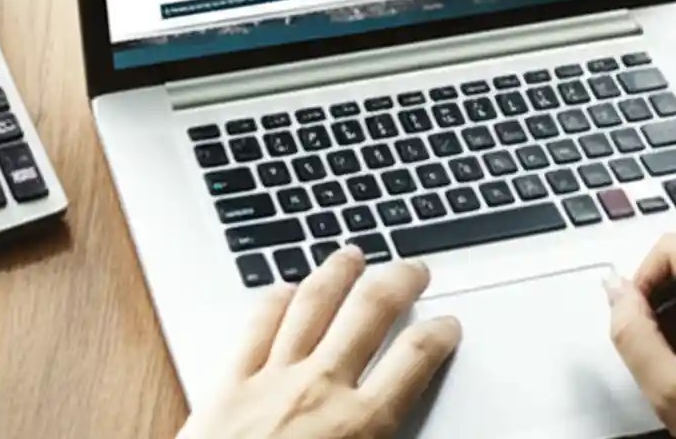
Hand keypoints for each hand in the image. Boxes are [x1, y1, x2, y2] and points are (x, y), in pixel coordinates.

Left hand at [178, 246, 460, 438]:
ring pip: (313, 304)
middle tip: (413, 269)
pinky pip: (257, 325)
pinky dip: (276, 299)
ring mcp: (272, 379)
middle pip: (370, 311)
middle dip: (399, 281)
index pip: (414, 358)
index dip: (438, 333)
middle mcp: (320, 390)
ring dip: (338, 272)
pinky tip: (286, 288)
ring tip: (353, 255)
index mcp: (360, 425)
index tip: (446, 324)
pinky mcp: (229, 384)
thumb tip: (401, 427)